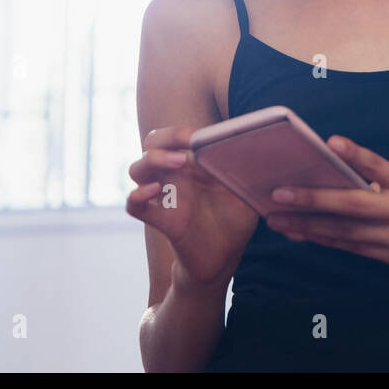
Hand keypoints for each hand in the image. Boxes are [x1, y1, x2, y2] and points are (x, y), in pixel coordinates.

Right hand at [125, 126, 258, 286]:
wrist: (225, 257)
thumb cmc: (235, 218)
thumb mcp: (246, 191)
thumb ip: (246, 170)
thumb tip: (255, 147)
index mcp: (194, 164)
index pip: (175, 136)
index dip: (183, 131)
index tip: (200, 134)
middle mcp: (176, 176)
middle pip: (152, 143)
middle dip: (166, 137)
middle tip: (188, 142)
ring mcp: (166, 197)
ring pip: (137, 169)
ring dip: (152, 159)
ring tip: (179, 162)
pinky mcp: (162, 221)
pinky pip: (134, 205)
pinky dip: (137, 196)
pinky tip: (154, 191)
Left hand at [262, 135, 388, 273]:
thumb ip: (381, 177)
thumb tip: (338, 166)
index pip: (380, 167)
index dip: (357, 155)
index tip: (332, 143)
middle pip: (353, 206)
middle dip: (313, 200)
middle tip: (279, 195)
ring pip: (345, 232)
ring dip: (308, 226)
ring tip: (278, 219)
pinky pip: (351, 248)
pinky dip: (324, 240)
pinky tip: (302, 234)